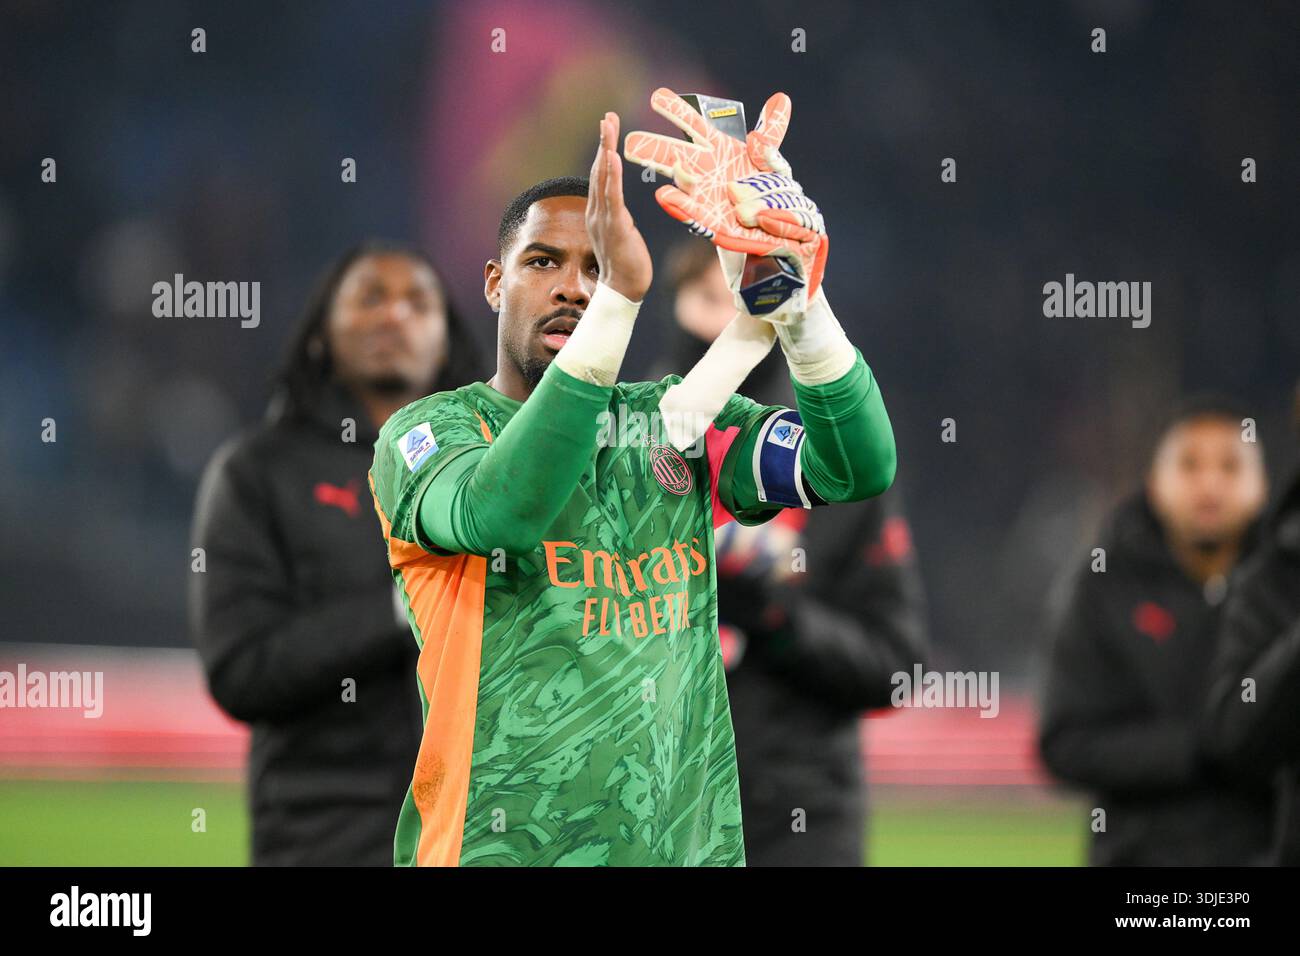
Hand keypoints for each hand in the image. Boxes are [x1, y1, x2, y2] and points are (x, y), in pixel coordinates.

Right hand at [587, 112, 651, 301]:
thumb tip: (621, 215)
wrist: (622, 290)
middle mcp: (597, 212)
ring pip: (603, 177)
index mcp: (599, 213)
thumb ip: (618, 221)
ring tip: (608, 126)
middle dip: (603, 141)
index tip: (607, 128)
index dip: (603, 151)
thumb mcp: (622, 236)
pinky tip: (612, 157)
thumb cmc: (626, 266)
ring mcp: (604, 219)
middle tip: (608, 117)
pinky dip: (612, 175)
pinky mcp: (615, 226)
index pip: (601, 176)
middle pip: (599, 170)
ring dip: (606, 149)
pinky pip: (612, 196)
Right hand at [623, 88, 827, 309]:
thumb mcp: (776, 164)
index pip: (694, 126)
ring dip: (662, 173)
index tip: (657, 96)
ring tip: (641, 168)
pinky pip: (694, 214)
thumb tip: (780, 100)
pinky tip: (665, 195)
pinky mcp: (713, 224)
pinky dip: (680, 204)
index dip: (677, 111)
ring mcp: (707, 198)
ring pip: (681, 183)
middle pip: (675, 154)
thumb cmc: (778, 197)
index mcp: (719, 152)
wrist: (787, 237)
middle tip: (629, 141)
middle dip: (652, 147)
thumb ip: (772, 135)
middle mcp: (707, 172)